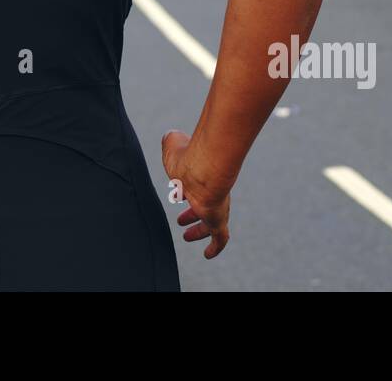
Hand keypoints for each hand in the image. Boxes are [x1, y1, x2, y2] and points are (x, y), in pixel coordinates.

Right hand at [162, 129, 230, 258]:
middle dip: (191, 212)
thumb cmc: (188, 157)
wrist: (206, 168)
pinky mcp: (218, 220)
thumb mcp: (172, 146)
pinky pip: (219, 239)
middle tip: (182, 220)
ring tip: (186, 236)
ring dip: (198, 230)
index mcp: (197, 177)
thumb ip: (172, 141)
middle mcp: (208, 192)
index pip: (192, 185)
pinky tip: (209, 255)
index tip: (177, 194)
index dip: (184, 190)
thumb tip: (171, 137)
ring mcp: (215, 207)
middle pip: (201, 204)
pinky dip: (215, 248)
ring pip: (209, 222)